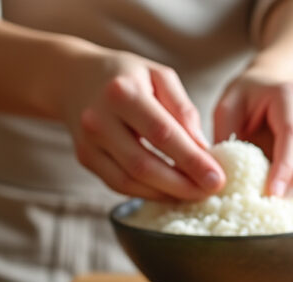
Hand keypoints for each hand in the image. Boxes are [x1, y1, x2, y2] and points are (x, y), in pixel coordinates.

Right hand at [60, 45, 224, 201]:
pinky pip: (119, 184)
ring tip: (195, 194)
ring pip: (130, 181)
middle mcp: (99, 119)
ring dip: (166, 194)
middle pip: (144, 164)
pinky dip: (147, 193)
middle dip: (182, 184)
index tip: (218, 178)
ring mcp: (88, 142)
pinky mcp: (85, 158)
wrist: (74, 77)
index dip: (192, 160)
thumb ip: (183, 110)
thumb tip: (203, 149)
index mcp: (122, 92)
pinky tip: (170, 192)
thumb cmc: (127, 76)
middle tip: (211, 192)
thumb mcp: (160, 77)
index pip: (162, 134)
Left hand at [213, 70, 292, 197]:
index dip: (285, 166)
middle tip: (277, 198)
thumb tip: (223, 177)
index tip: (272, 193)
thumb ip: (225, 138)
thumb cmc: (245, 101)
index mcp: (289, 97)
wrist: (264, 91)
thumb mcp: (226, 109)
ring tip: (278, 192)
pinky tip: (287, 186)